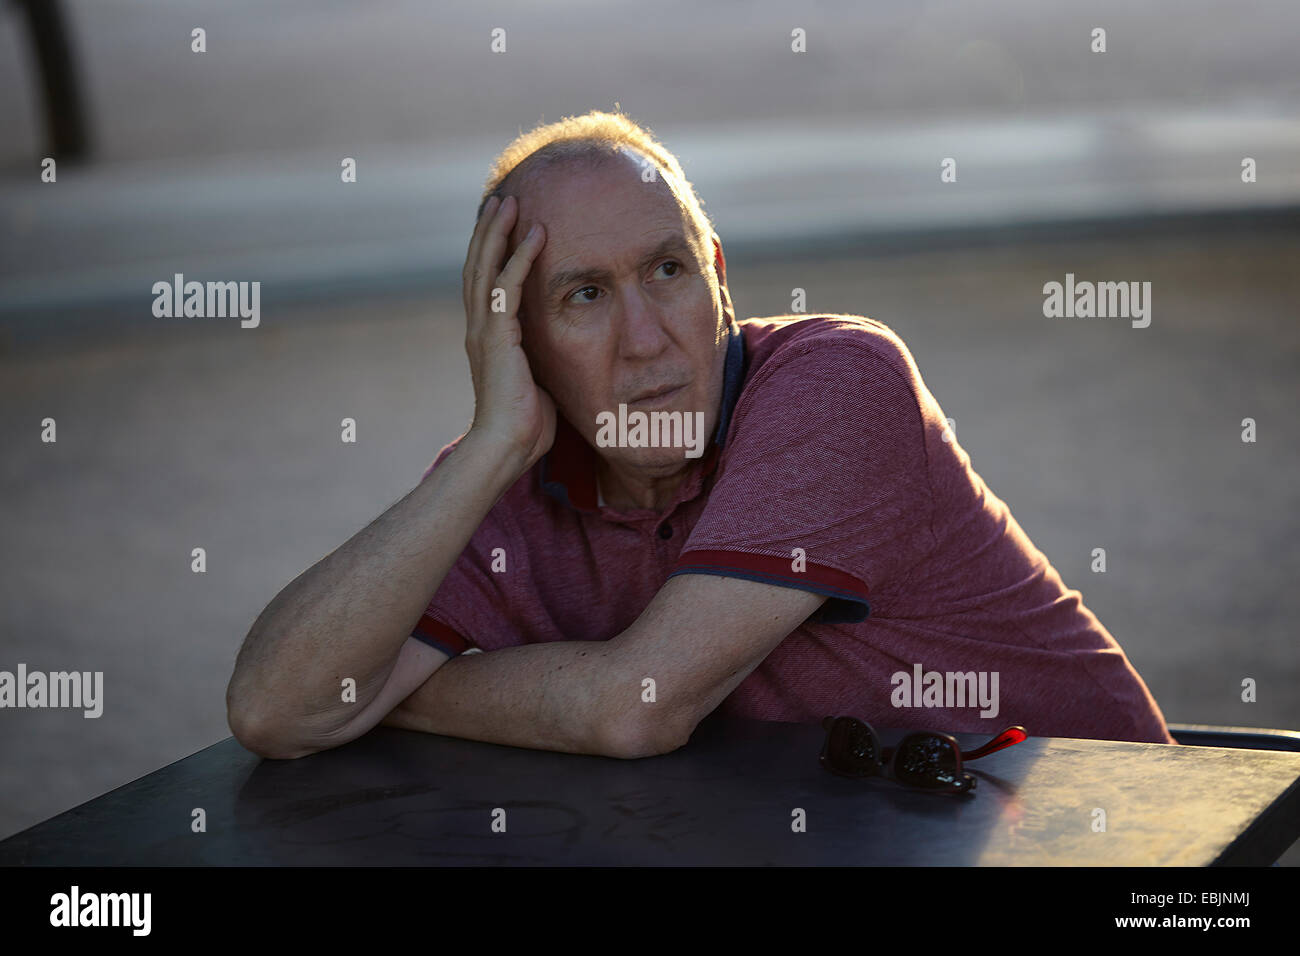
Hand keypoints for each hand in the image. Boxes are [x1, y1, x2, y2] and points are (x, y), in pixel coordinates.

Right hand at [461, 194, 554, 474]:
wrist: (505, 448)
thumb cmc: (525, 427)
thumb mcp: (537, 383)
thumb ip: (541, 361)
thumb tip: (560, 355)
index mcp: (487, 339)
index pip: (485, 285)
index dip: (492, 254)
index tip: (504, 227)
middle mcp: (479, 329)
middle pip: (478, 267)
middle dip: (489, 232)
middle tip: (502, 200)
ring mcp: (484, 331)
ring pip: (487, 268)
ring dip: (499, 233)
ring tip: (511, 203)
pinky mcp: (497, 337)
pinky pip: (509, 287)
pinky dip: (521, 257)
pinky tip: (536, 235)